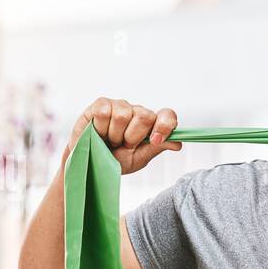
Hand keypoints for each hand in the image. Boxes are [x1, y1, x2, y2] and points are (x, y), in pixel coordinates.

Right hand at [67, 97, 181, 174]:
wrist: (90, 163)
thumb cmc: (115, 160)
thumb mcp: (138, 158)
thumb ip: (157, 148)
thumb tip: (178, 144)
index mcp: (151, 124)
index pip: (167, 115)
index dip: (164, 126)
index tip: (154, 140)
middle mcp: (137, 111)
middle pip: (145, 116)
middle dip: (132, 137)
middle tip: (122, 145)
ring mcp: (119, 106)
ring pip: (122, 115)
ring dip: (113, 135)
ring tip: (108, 140)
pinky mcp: (101, 104)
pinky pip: (104, 112)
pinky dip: (100, 127)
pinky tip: (98, 132)